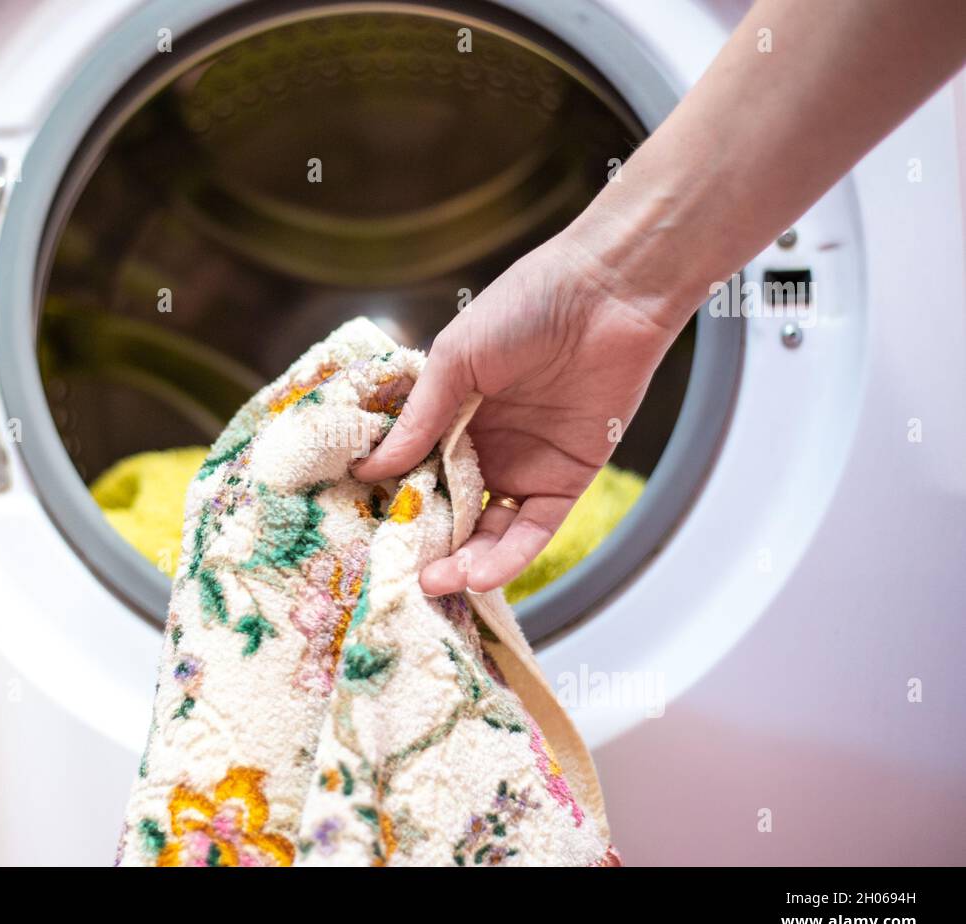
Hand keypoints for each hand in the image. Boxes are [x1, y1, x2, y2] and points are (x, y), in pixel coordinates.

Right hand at [352, 235, 680, 594]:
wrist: (607, 293)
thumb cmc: (525, 306)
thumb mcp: (455, 360)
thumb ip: (419, 420)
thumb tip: (368, 470)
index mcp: (451, 415)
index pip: (414, 471)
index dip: (392, 502)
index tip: (364, 531)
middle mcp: (485, 448)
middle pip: (449, 511)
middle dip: (424, 545)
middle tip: (396, 574)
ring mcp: (524, 468)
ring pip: (488, 533)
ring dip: (463, 563)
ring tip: (434, 583)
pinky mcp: (565, 483)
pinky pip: (532, 532)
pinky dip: (507, 558)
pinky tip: (478, 575)